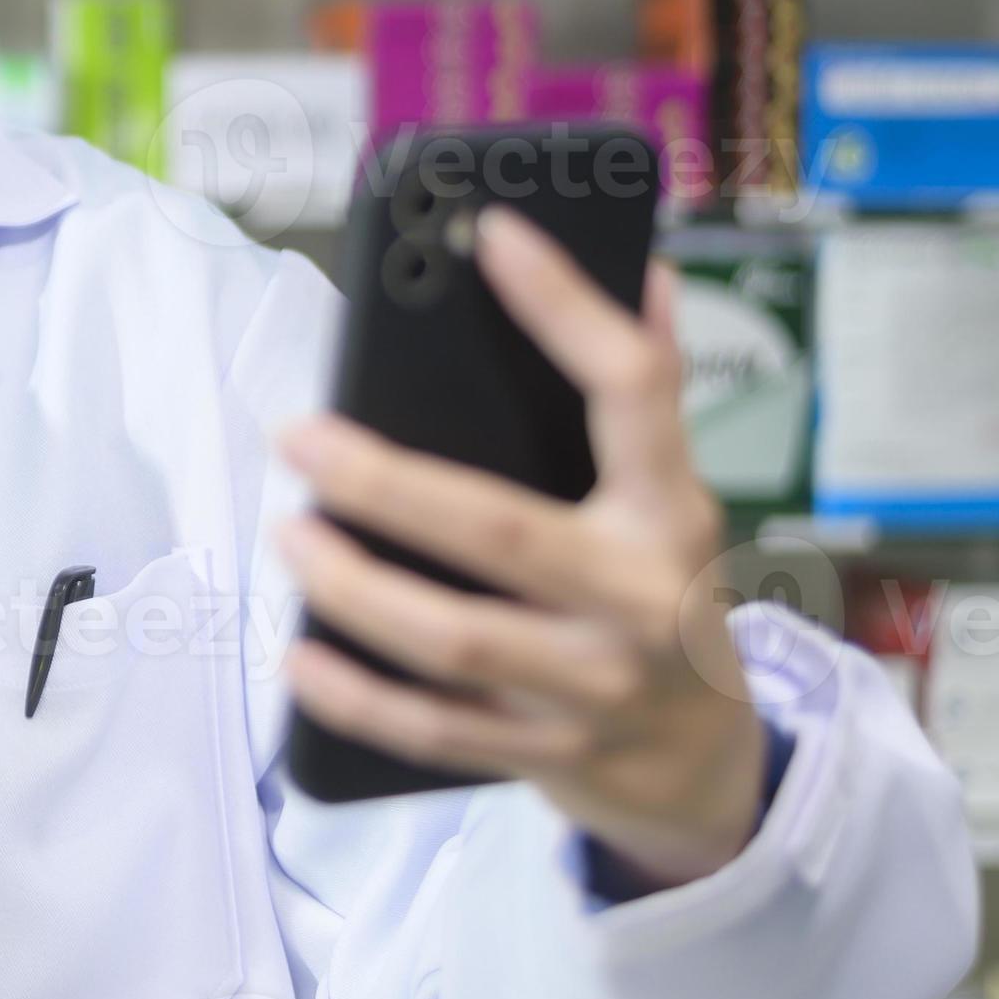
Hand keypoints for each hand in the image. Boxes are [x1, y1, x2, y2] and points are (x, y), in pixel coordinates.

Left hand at [270, 204, 767, 888]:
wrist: (710, 766)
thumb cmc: (664, 598)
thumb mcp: (675, 503)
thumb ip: (647, 404)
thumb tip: (643, 269)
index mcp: (675, 512)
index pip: (634, 390)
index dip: (568, 306)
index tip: (494, 232)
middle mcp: (644, 599)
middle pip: (500, 532)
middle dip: (384, 482)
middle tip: (298, 438)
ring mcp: (596, 690)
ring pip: (455, 641)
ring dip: (354, 588)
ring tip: (289, 536)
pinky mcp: (548, 757)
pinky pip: (435, 731)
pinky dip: (356, 695)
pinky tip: (299, 653)